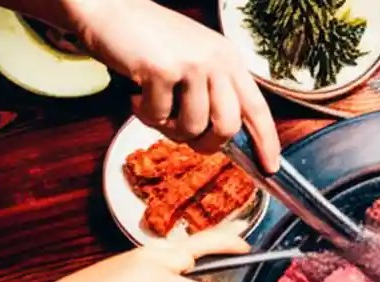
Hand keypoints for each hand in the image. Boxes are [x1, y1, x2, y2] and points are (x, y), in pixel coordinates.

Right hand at [69, 0, 280, 171]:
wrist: (108, 8)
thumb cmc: (150, 40)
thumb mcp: (196, 59)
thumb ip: (214, 91)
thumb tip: (226, 137)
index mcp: (229, 59)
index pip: (257, 108)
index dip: (266, 142)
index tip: (270, 168)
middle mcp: (216, 60)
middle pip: (227, 127)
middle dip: (207, 144)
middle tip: (187, 140)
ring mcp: (191, 64)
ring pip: (191, 127)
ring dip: (168, 128)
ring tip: (154, 106)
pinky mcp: (162, 71)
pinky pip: (158, 118)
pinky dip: (144, 115)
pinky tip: (137, 95)